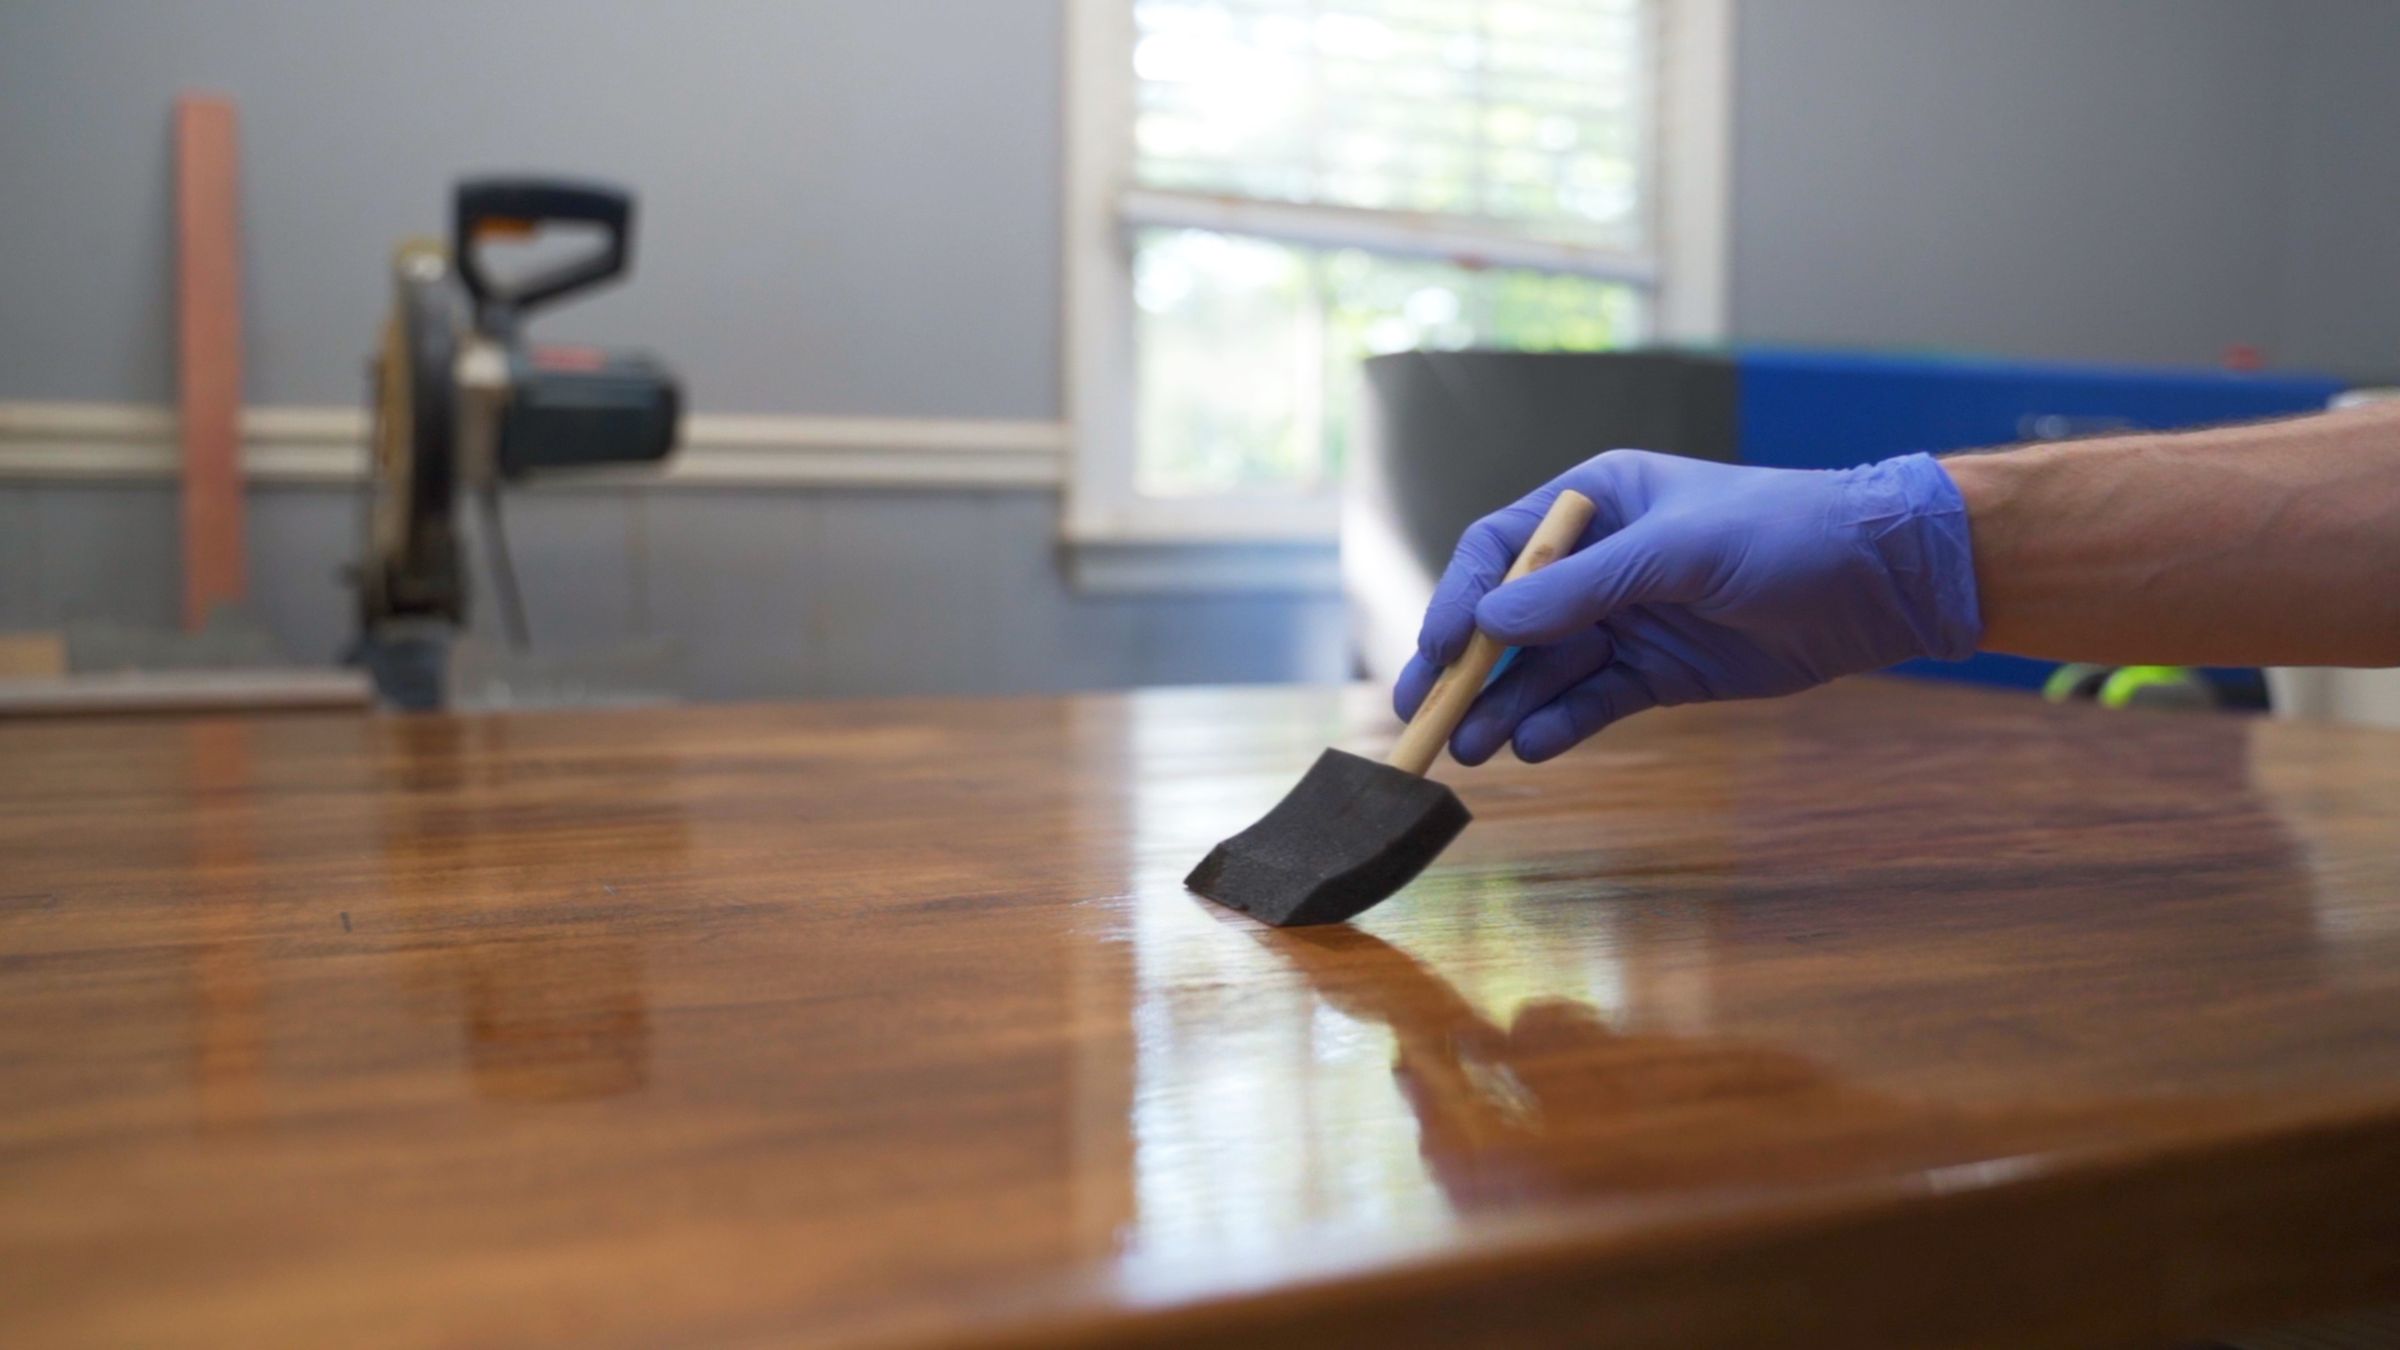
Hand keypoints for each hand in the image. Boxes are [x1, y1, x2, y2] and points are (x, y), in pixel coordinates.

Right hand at [1395, 450, 1980, 763]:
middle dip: (1463, 668)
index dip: (1462, 599)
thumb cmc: (1783, 532)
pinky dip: (1559, 725)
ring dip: (1503, 707)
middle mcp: (1598, 563)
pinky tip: (1531, 747)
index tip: (1440, 650)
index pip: (1500, 550)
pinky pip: (1591, 703)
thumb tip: (1491, 622)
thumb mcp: (1680, 550)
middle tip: (1420, 715)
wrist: (1879, 581)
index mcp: (1594, 504)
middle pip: (1509, 619)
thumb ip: (1584, 588)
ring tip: (1470, 749)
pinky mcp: (1656, 673)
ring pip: (1544, 670)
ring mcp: (1626, 621)